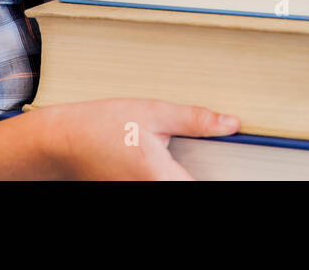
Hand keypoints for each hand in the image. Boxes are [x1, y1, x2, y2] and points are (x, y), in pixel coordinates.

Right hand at [35, 98, 239, 179]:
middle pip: (191, 187)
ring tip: (181, 155)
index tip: (244, 166)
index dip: (225, 176)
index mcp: (161, 179)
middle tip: (206, 154)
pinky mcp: (132, 193)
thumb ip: (196, 120)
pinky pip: (163, 186)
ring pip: (177, 187)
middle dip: (203, 171)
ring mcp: (139, 196)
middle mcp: (151, 194)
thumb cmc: (102, 124)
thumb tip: (231, 124)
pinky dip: (171, 175)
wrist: (63, 140)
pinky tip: (162, 160)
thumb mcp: (154, 112)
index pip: (204, 188)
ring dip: (186, 174)